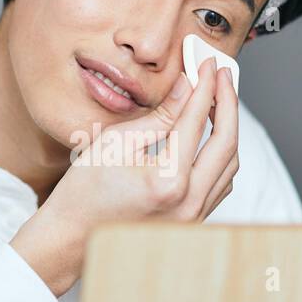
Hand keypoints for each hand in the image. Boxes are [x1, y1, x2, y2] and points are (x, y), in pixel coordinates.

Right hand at [11, 58, 238, 294]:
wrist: (73, 238)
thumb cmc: (84, 192)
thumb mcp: (115, 143)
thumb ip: (159, 116)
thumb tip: (187, 87)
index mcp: (167, 181)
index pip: (196, 121)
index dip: (204, 86)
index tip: (208, 64)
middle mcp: (188, 203)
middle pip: (227, 143)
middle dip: (228, 103)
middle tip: (222, 75)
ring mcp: (193, 218)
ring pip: (229, 166)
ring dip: (228, 130)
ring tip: (217, 100)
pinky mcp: (192, 223)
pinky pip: (220, 184)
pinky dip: (220, 155)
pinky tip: (210, 135)